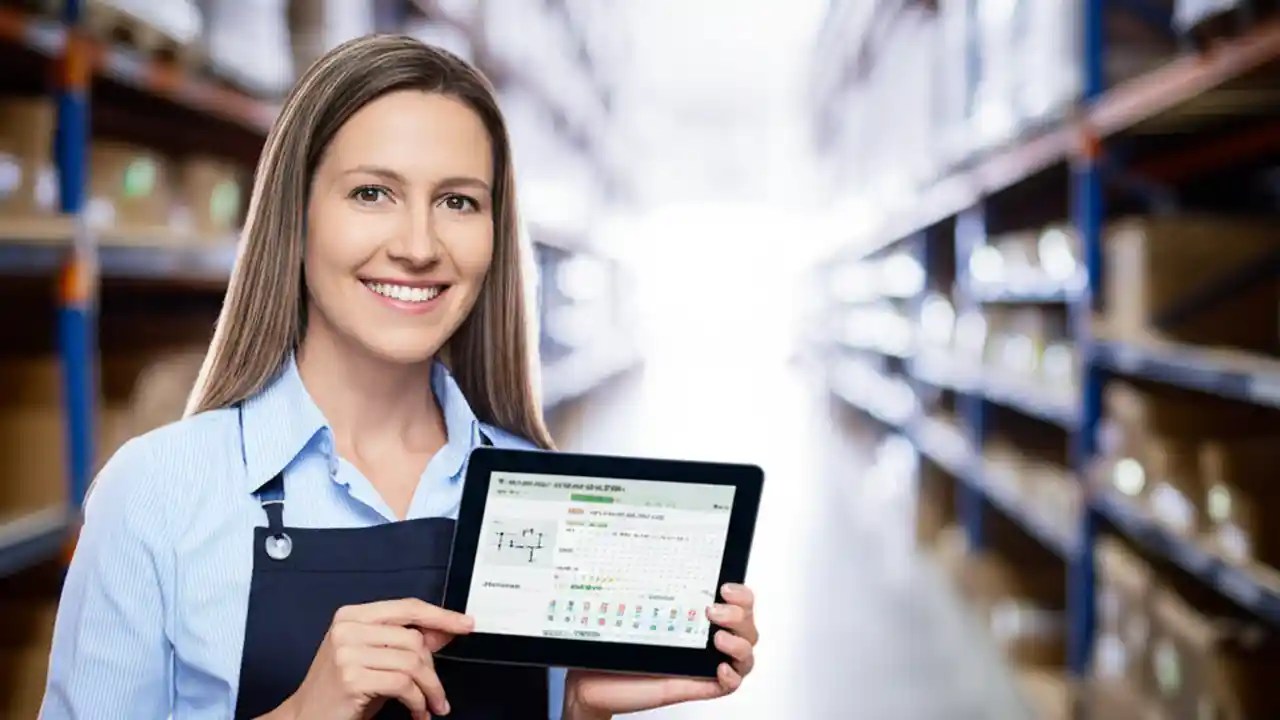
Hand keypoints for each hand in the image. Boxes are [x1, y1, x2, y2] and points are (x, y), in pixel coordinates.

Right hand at [274, 598, 473, 719]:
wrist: (305, 717)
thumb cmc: (341, 690)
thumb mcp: (376, 659)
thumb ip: (407, 642)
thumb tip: (446, 629)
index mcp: (352, 616)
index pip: (407, 607)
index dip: (440, 615)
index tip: (466, 624)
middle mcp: (347, 628)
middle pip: (413, 639)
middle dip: (432, 670)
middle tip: (437, 693)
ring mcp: (347, 652)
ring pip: (412, 662)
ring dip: (429, 689)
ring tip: (431, 706)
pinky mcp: (351, 677)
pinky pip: (403, 684)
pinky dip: (417, 701)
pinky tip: (416, 712)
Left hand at [564, 584, 757, 718]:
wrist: (593, 679)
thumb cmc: (612, 641)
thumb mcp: (630, 605)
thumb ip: (641, 581)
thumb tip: (641, 543)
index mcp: (695, 613)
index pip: (735, 600)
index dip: (742, 593)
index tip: (724, 586)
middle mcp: (703, 636)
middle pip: (747, 625)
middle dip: (741, 615)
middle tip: (713, 611)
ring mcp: (703, 662)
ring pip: (746, 654)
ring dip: (741, 645)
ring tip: (717, 639)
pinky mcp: (696, 685)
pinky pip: (729, 685)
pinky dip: (733, 677)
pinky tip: (719, 668)